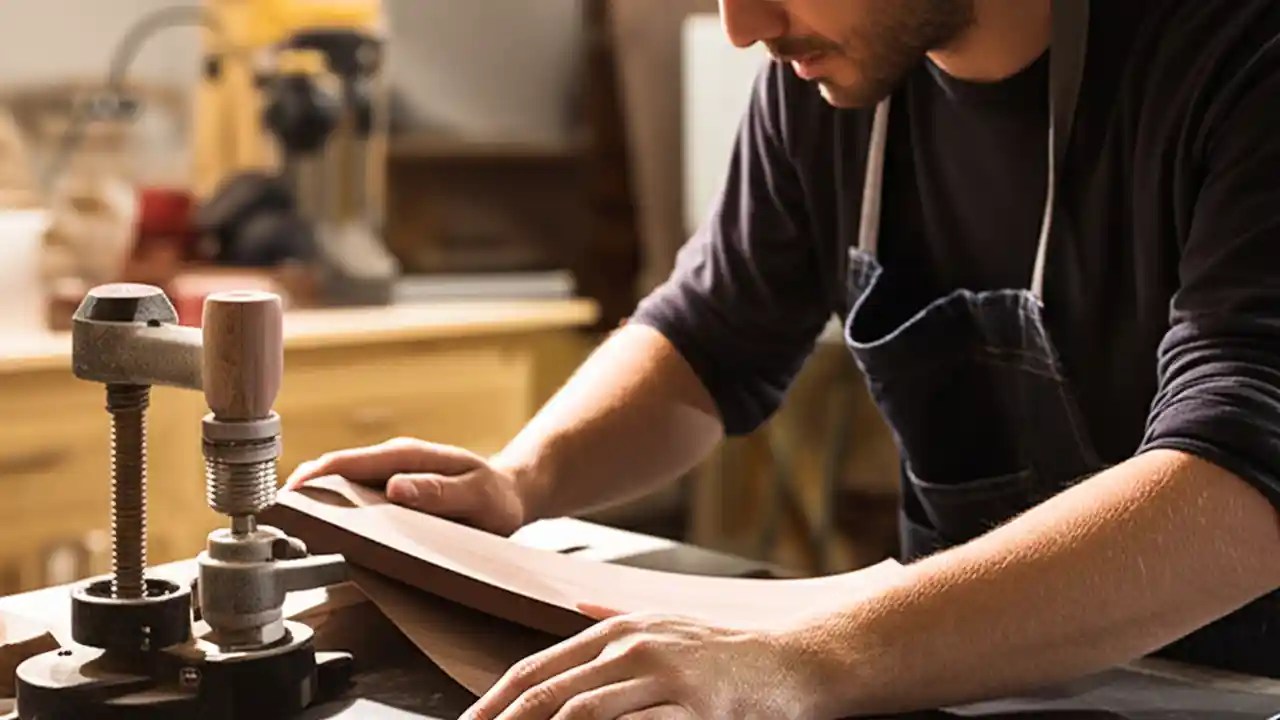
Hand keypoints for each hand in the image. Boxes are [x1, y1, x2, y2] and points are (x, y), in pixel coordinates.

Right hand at [284, 437, 529, 534]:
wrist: (509, 495)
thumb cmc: (495, 497)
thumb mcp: (477, 497)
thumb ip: (440, 492)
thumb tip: (396, 488)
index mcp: (408, 457)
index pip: (349, 462)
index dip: (313, 477)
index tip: (285, 496)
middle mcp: (392, 462)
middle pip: (334, 472)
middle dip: (301, 490)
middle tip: (273, 518)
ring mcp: (389, 476)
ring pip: (341, 485)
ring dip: (313, 501)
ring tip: (285, 527)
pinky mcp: (389, 492)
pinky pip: (355, 498)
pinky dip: (333, 510)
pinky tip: (320, 530)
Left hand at [462, 605, 815, 719]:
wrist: (796, 661)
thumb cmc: (726, 650)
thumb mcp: (665, 621)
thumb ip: (616, 616)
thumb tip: (577, 606)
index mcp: (618, 631)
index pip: (536, 668)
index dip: (493, 702)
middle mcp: (633, 648)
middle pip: (547, 694)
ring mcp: (664, 677)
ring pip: (581, 713)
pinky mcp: (694, 708)